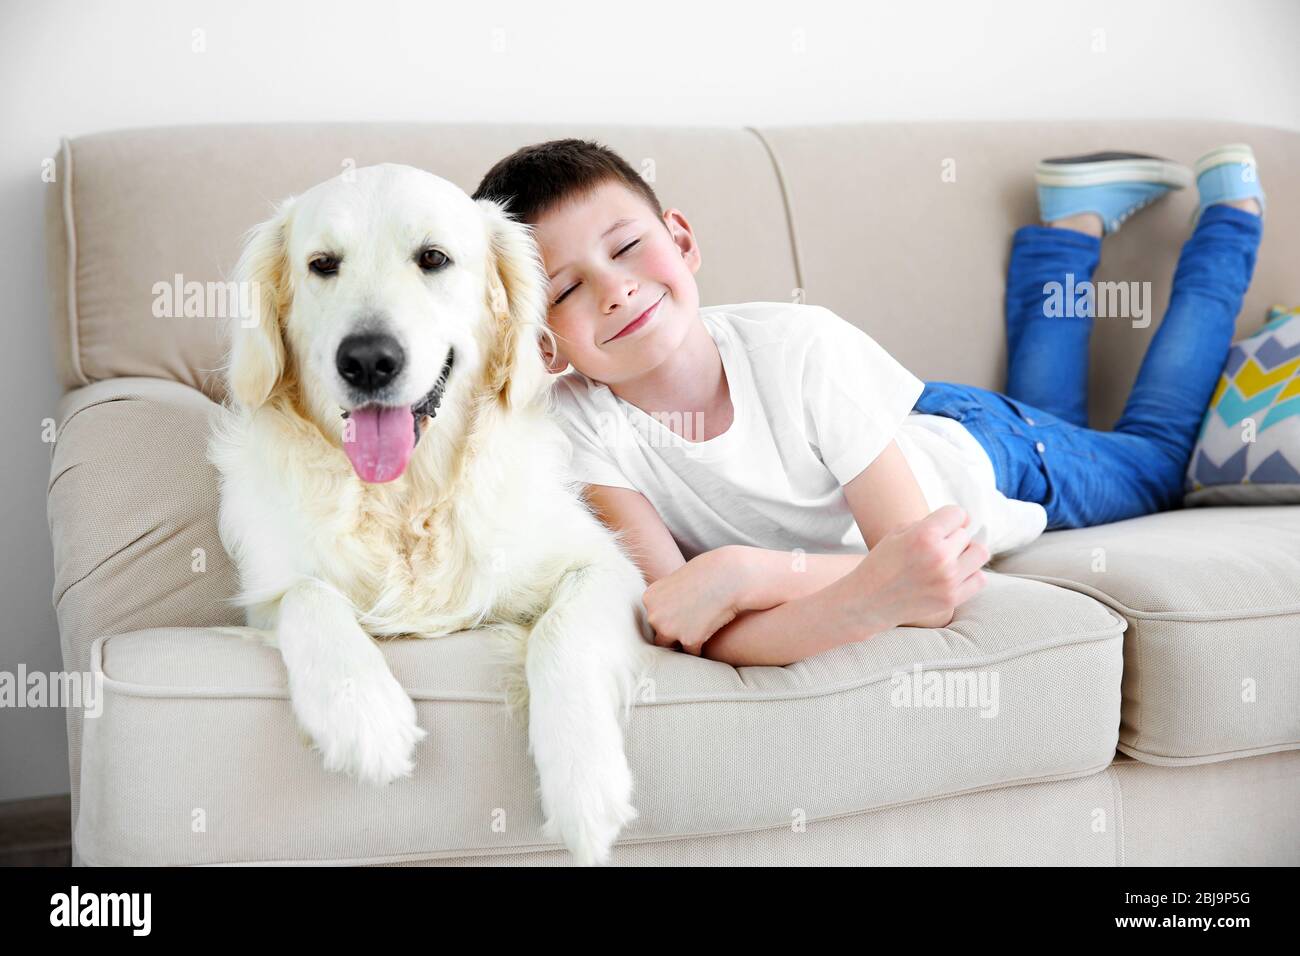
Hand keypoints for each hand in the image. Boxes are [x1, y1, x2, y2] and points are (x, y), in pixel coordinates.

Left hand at [643, 545, 752, 655]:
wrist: (730, 577)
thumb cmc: (707, 573)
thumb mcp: (677, 581)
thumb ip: (666, 600)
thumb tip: (666, 618)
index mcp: (650, 598)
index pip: (653, 616)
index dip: (668, 616)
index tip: (683, 612)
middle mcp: (655, 615)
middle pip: (659, 632)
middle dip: (673, 629)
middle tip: (693, 621)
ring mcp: (670, 629)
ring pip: (671, 645)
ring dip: (683, 641)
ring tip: (698, 632)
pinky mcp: (689, 640)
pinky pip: (691, 652)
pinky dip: (699, 647)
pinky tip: (709, 638)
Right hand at [857, 505, 988, 628]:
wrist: (868, 601)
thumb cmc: (882, 562)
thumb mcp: (898, 532)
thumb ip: (931, 522)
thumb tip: (965, 521)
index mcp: (924, 536)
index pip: (958, 514)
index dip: (950, 518)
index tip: (941, 526)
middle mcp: (939, 557)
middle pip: (966, 534)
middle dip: (951, 537)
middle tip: (935, 547)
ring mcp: (948, 580)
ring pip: (979, 553)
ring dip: (966, 552)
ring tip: (951, 558)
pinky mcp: (952, 599)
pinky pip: (980, 578)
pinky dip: (971, 574)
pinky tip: (955, 575)